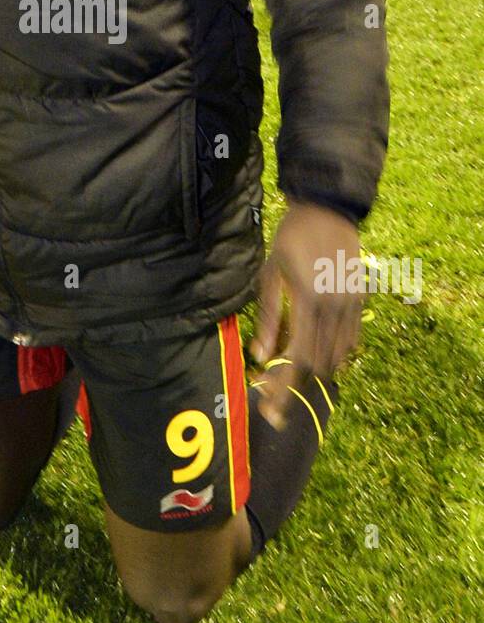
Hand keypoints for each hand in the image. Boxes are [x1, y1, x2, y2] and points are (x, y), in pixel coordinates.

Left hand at [250, 200, 363, 429]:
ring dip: (313, 371)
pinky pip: (350, 342)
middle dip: (294, 385)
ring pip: (335, 358)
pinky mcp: (361, 302)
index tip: (271, 413)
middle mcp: (334, 309)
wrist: (327, 210)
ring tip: (289, 373)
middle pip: (316, 365)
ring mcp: (352, 306)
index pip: (295, 359)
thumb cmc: (290, 240)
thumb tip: (260, 356)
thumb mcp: (271, 275)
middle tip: (272, 393)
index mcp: (308, 302)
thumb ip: (267, 318)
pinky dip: (333, 355)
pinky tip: (315, 352)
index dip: (282, 389)